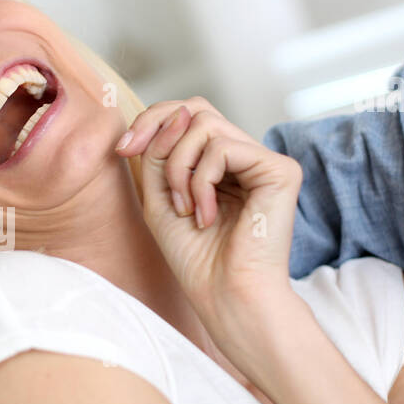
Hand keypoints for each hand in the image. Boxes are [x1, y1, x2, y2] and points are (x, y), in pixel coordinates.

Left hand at [116, 97, 303, 333]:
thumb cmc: (194, 256)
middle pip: (196, 108)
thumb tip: (180, 111)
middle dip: (157, 130)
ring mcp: (263, 161)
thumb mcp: (159, 196)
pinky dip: (201, 180)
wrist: (224, 295)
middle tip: (138, 161)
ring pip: (204, 124)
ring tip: (185, 208)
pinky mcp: (281, 169)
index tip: (122, 151)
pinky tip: (206, 215)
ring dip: (178, 167)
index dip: (150, 121)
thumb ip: (159, 151)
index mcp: (217, 162)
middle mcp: (243, 156)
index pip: (185, 115)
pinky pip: (224, 147)